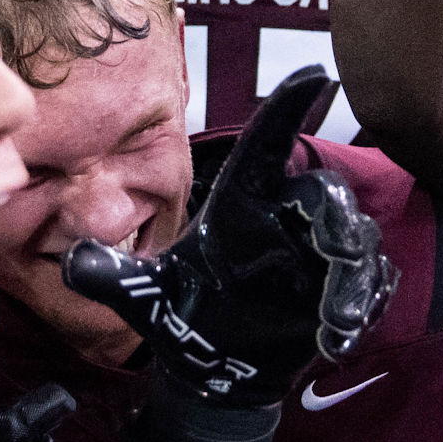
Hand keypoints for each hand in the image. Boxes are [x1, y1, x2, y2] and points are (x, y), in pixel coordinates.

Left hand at [61, 70, 387, 409]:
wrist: (212, 368)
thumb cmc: (180, 316)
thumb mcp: (143, 295)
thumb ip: (110, 274)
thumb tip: (74, 260)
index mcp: (242, 205)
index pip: (266, 147)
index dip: (287, 110)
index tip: (313, 73)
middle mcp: (283, 222)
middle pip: (324, 197)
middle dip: (331, 217)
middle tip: (327, 247)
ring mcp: (315, 258)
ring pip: (355, 240)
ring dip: (350, 270)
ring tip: (334, 312)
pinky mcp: (337, 296)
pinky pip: (368, 287)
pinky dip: (360, 306)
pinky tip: (338, 334)